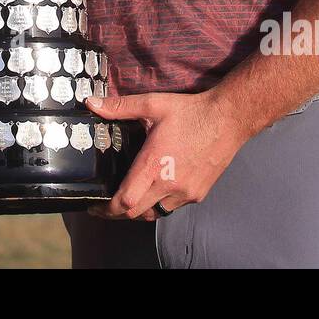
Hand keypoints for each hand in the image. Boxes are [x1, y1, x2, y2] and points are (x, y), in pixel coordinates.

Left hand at [86, 89, 244, 220]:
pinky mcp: (198, 194)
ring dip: (139, 210)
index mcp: (153, 164)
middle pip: (136, 214)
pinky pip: (172, 207)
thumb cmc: (190, 112)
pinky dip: (160, 204)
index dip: (106, 209)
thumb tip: (91, 104)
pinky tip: (155, 189)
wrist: (228, 119)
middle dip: (117, 214)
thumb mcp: (152, 104)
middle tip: (104, 206)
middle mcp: (169, 184)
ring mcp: (186, 193)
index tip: (94, 207)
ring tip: (128, 199)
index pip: (124, 202)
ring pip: (155, 213)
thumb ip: (119, 107)